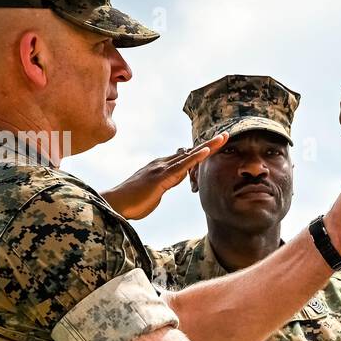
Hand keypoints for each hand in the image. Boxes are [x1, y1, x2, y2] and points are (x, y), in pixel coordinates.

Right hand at [102, 133, 227, 219]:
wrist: (114, 204)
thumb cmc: (132, 202)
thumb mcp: (156, 191)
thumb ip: (168, 182)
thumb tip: (179, 176)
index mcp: (162, 167)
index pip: (186, 157)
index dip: (202, 151)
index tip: (216, 144)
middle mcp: (162, 164)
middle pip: (191, 152)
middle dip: (209, 144)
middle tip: (226, 135)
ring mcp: (161, 169)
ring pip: (189, 155)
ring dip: (207, 146)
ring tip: (223, 138)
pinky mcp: (160, 177)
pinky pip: (181, 166)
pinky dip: (195, 158)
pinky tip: (206, 151)